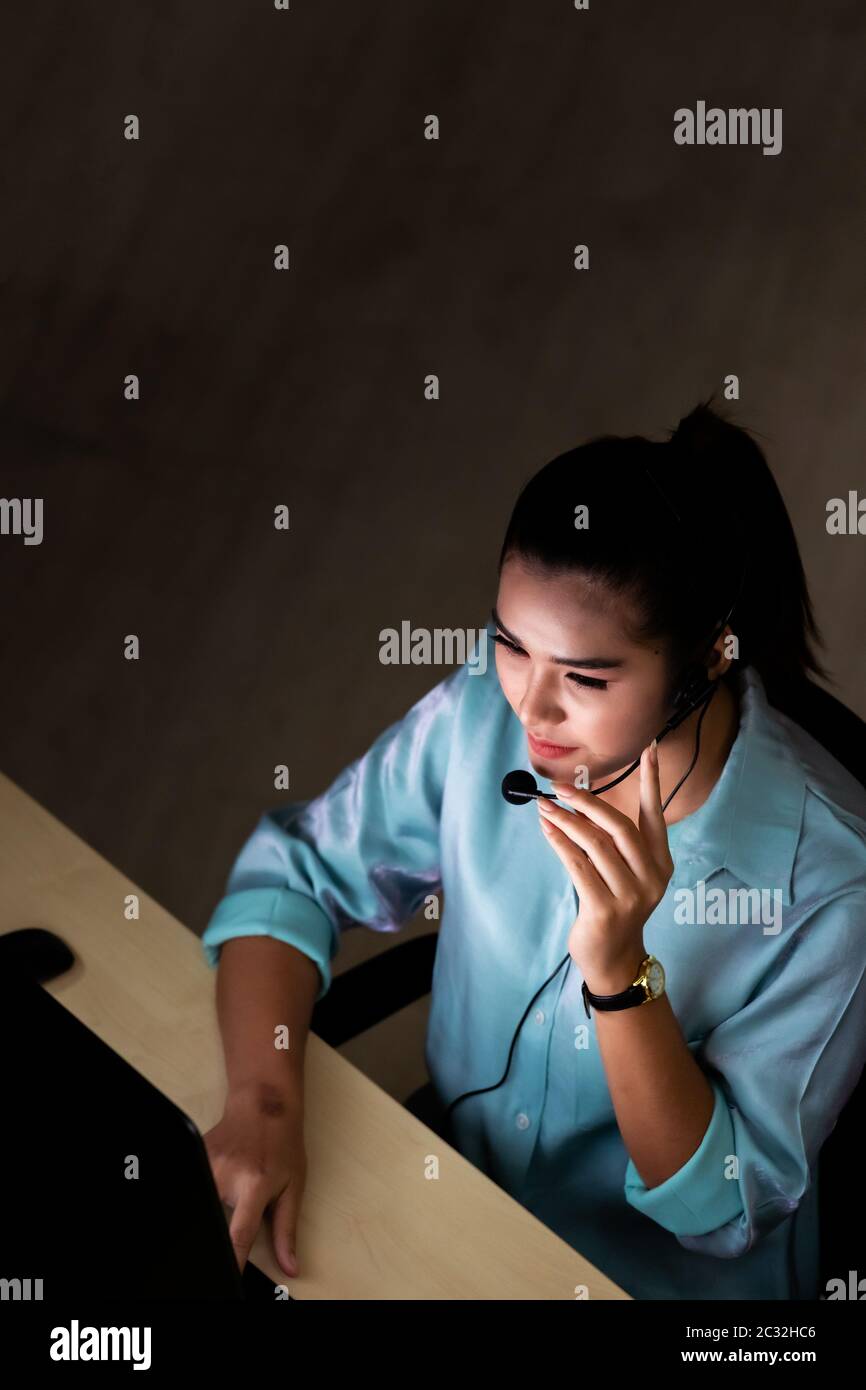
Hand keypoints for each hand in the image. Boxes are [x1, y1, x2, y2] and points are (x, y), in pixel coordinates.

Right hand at [203, 1080, 307, 1279]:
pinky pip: (195, 1183)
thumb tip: (290, 1266)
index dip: (233, 1260)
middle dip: (218, 1229)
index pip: (238, 1234)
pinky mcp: (195, 1154)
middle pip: (212, 1219)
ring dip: (213, 1207)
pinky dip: (204, 1190)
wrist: (264, 1103)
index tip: (228, 1275)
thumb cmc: (282, 1145)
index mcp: (255, 1184)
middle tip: (234, 1216)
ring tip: (233, 1189)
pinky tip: (219, 1180)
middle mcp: (227, 1174)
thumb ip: (287, 1230)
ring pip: (201, 1201)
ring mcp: (207, 1162)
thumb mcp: (293, 1186)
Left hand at [536, 741, 673, 992]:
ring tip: (544, 807)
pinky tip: (546, 830)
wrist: (614, 958)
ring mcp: (631, 895)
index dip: (651, 781)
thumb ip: (610, 842)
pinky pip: (578, 866)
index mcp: (660, 862)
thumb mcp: (622, 872)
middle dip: (588, 802)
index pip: (655, 815)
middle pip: (620, 827)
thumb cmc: (613, 905)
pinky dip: (560, 844)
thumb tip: (577, 803)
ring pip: (596, 845)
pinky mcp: (605, 909)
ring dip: (566, 822)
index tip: (647, 749)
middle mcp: (651, 876)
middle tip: (559, 787)